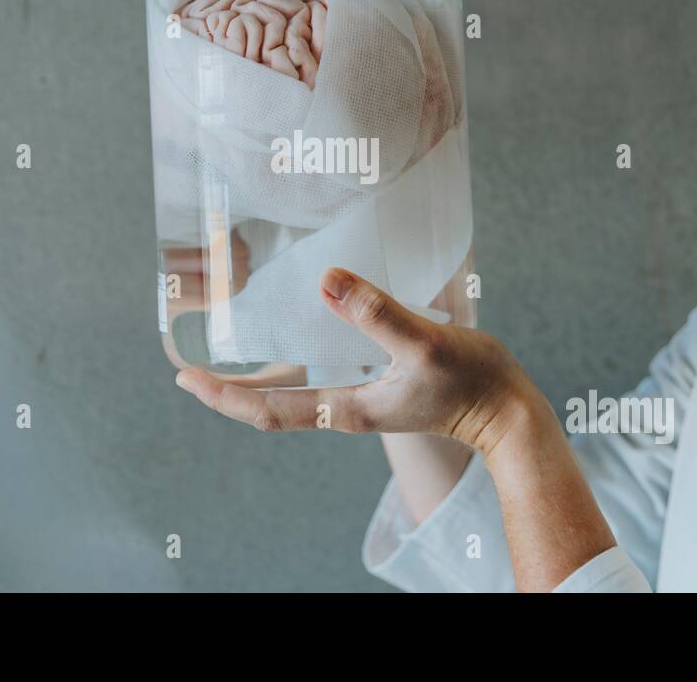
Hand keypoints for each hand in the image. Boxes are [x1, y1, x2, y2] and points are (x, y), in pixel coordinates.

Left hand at [174, 266, 545, 454]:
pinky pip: (320, 379)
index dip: (224, 396)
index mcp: (347, 408)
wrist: (509, 412)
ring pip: (294, 395)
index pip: (270, 409)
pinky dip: (294, 364)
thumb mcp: (423, 343)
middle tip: (190, 369)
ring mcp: (361, 399)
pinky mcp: (378, 385)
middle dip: (229, 390)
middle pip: (272, 406)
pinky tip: (292, 337)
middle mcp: (346, 409)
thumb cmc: (473, 382)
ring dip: (257, 378)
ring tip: (226, 354)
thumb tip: (327, 282)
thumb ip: (376, 314)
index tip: (187, 380)